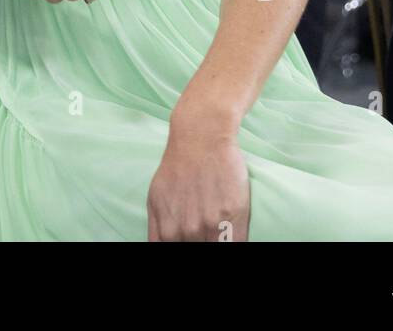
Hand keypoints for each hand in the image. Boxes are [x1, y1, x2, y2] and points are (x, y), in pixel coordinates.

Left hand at [148, 117, 249, 240]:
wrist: (201, 139)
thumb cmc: (177, 168)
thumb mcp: (155, 200)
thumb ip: (158, 232)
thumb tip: (163, 246)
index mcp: (168, 233)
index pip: (176, 254)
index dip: (185, 247)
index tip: (191, 240)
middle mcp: (189, 232)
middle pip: (197, 251)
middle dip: (201, 241)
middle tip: (203, 228)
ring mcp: (212, 226)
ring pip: (216, 248)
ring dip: (216, 239)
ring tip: (215, 225)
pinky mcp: (234, 217)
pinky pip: (237, 244)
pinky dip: (232, 240)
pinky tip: (228, 229)